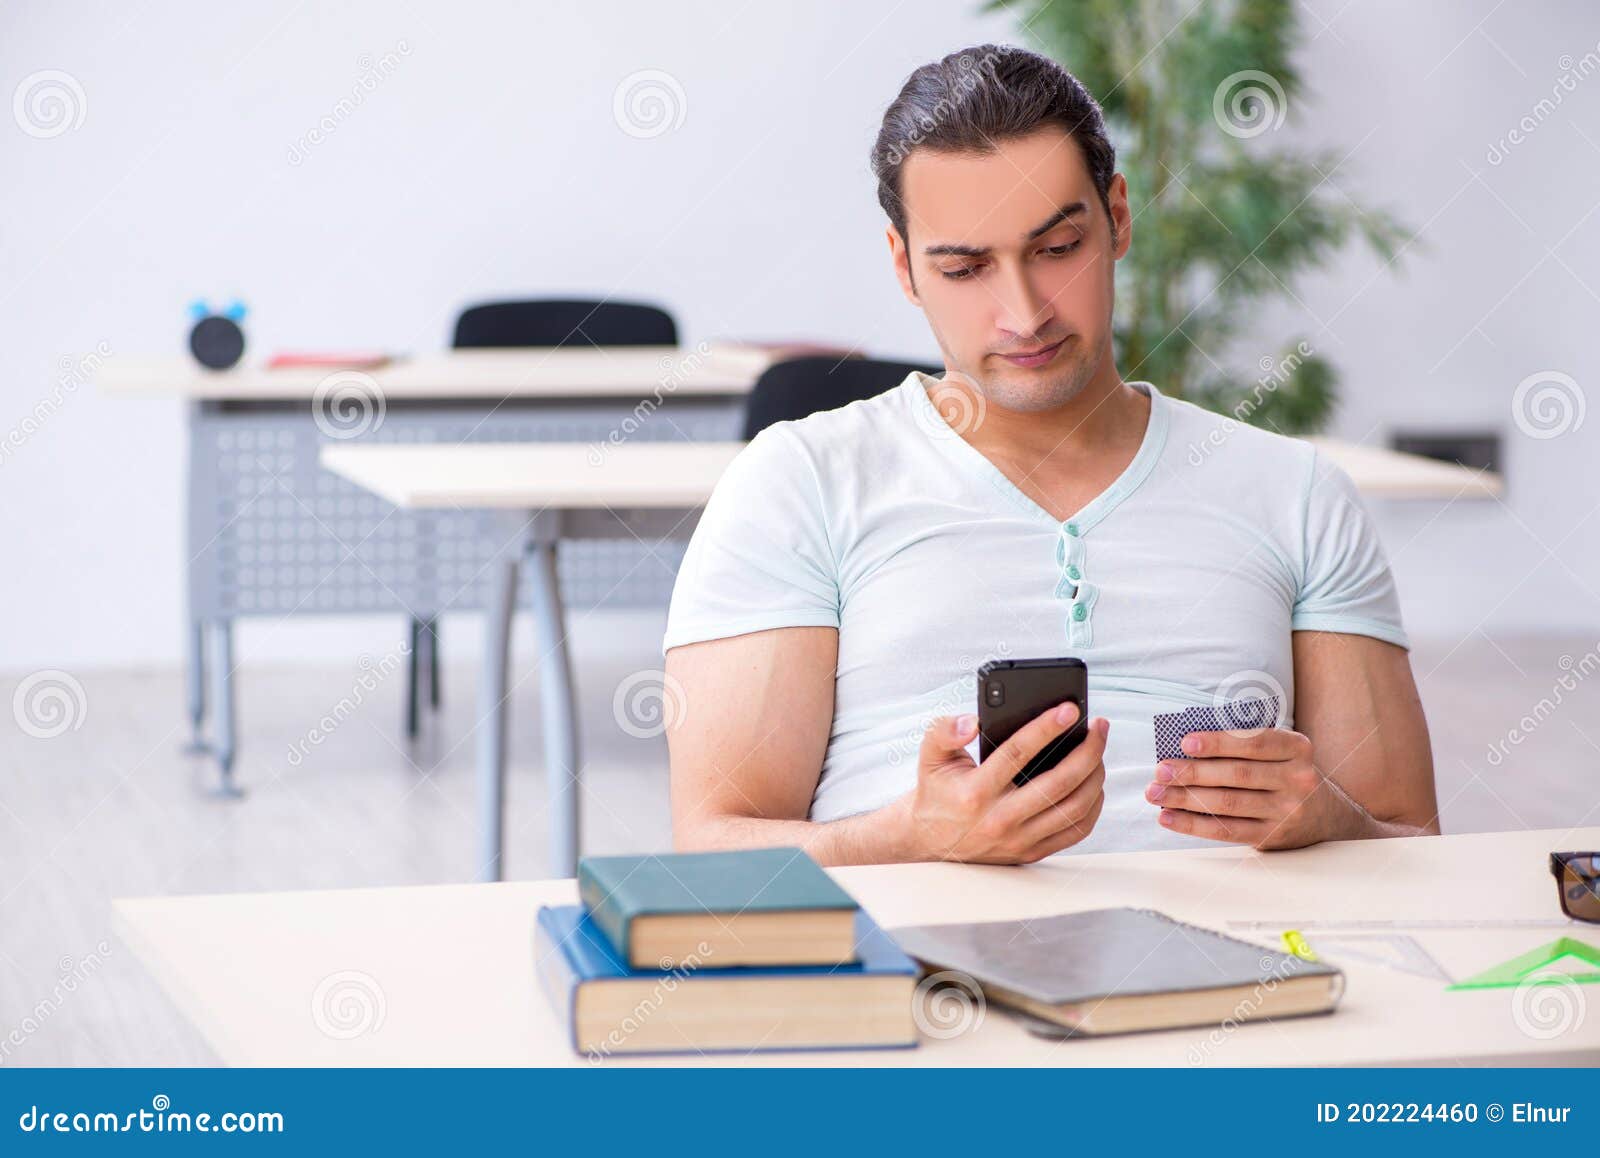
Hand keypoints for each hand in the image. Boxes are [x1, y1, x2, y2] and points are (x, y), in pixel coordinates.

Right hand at [892, 702, 1108, 863]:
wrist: (930, 842)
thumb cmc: (937, 792)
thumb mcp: (930, 757)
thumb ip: (943, 731)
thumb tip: (972, 722)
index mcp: (975, 792)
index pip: (1017, 753)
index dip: (1047, 728)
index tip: (1070, 710)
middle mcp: (999, 819)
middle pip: (1059, 783)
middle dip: (1088, 750)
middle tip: (1099, 727)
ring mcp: (1018, 840)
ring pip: (1074, 808)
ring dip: (1095, 776)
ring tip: (1098, 751)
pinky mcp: (1031, 852)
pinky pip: (1076, 831)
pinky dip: (1093, 806)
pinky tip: (1094, 783)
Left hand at [1144, 726, 1372, 849]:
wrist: (1327, 816)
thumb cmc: (1284, 773)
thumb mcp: (1279, 752)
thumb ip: (1243, 744)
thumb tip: (1186, 749)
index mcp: (1296, 748)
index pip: (1255, 742)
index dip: (1219, 742)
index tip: (1185, 742)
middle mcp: (1297, 779)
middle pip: (1238, 775)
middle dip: (1194, 772)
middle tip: (1160, 770)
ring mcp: (1287, 811)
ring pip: (1229, 804)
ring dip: (1186, 798)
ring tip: (1156, 793)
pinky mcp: (1272, 837)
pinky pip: (1228, 830)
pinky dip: (1193, 824)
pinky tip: (1168, 817)